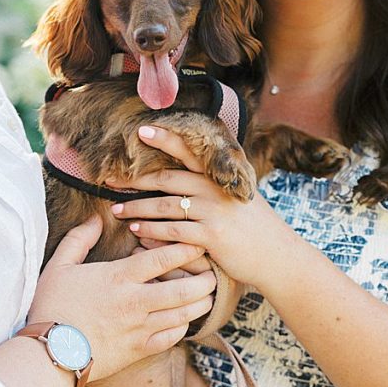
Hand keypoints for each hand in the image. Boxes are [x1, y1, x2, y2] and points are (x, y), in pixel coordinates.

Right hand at [29, 215, 215, 381]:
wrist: (51, 353)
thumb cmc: (52, 307)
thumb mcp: (59, 266)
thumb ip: (79, 239)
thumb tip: (95, 219)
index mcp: (119, 278)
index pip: (163, 258)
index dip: (186, 248)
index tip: (197, 242)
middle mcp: (136, 302)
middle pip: (186, 288)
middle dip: (205, 279)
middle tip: (212, 271)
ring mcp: (141, 328)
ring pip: (186, 314)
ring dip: (201, 302)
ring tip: (207, 294)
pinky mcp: (140, 350)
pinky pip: (174, 337)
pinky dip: (184, 325)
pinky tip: (184, 319)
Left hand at [111, 124, 297, 285]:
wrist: (278, 256)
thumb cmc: (255, 227)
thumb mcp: (240, 196)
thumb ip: (216, 184)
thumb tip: (191, 173)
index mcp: (220, 176)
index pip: (189, 153)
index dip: (165, 139)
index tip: (141, 130)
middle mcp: (215, 189)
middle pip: (166, 179)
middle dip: (134, 180)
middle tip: (109, 180)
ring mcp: (213, 212)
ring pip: (164, 206)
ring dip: (136, 209)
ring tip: (117, 211)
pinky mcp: (210, 235)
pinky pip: (172, 230)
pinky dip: (151, 231)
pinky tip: (136, 231)